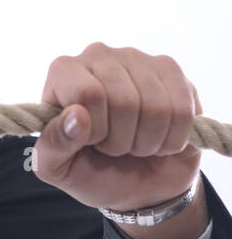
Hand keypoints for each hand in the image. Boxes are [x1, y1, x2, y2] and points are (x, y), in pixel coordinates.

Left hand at [31, 42, 201, 211]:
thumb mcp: (57, 166)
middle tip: (113, 147)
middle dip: (121, 141)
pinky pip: (184, 111)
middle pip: (125, 101)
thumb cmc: (89, 169)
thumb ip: (53, 144)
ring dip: (148, 142)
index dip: (95, 130)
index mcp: (63, 72)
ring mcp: (138, 59)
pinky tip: (159, 138)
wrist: (134, 183)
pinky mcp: (172, 72)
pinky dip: (173, 139)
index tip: (90, 141)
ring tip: (134, 143)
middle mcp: (99, 55)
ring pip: (157, 107)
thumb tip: (77, 116)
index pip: (87, 94)